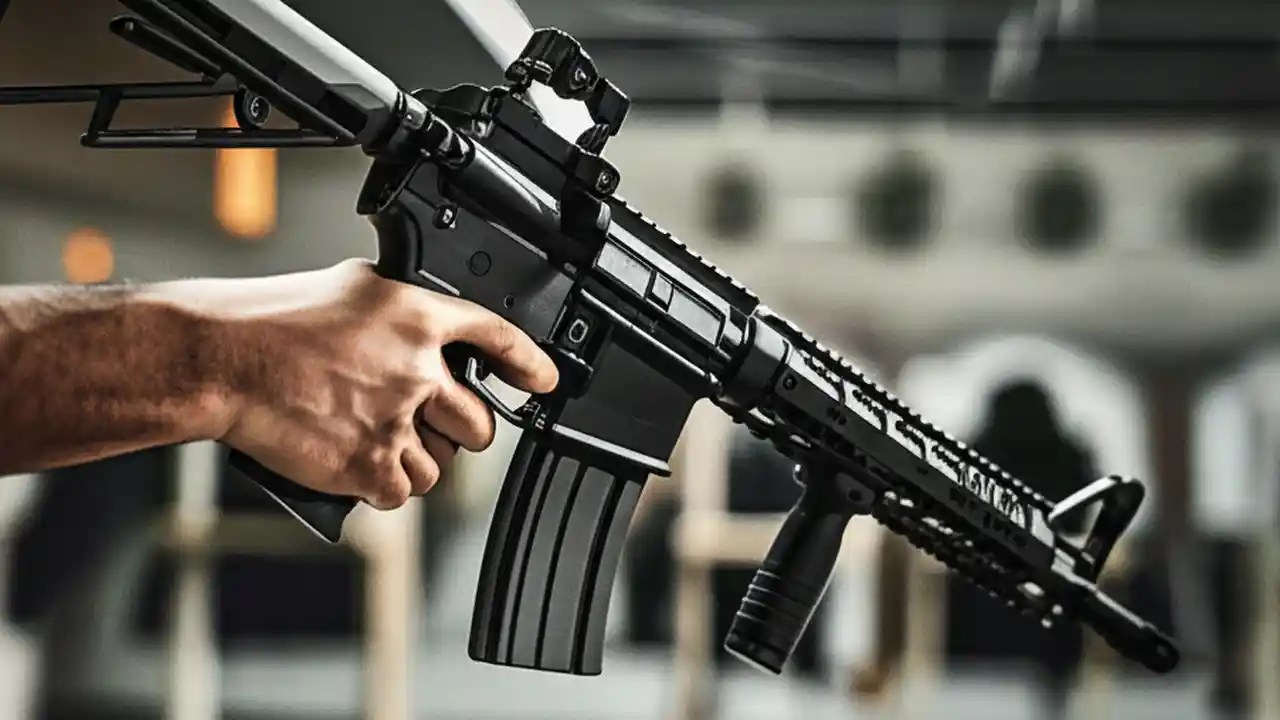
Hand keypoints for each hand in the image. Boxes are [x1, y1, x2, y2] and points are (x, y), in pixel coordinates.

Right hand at [216, 259, 557, 509]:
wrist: (223, 359)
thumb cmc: (272, 322)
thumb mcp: (353, 289)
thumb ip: (402, 313)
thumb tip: (425, 333)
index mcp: (417, 318)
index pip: (497, 337)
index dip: (527, 363)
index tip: (542, 381)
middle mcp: (417, 370)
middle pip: (480, 425)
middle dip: (459, 430)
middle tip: (425, 424)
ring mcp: (396, 421)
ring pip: (441, 467)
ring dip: (415, 462)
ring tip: (374, 440)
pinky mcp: (369, 466)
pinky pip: (402, 493)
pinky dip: (383, 487)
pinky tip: (356, 462)